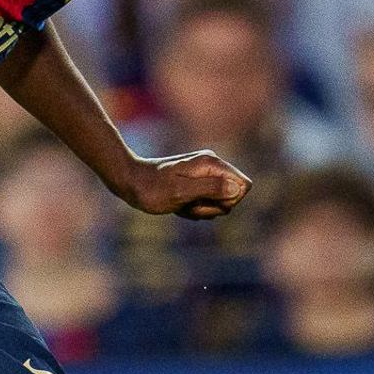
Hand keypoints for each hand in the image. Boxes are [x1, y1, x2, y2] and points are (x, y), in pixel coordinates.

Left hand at [125, 149, 250, 219]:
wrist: (129, 182)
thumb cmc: (152, 189)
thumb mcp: (180, 191)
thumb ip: (209, 188)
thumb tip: (237, 188)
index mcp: (212, 164)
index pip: (244, 185)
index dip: (229, 201)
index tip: (204, 200)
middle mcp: (212, 166)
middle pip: (233, 196)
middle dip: (212, 207)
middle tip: (188, 204)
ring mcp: (205, 175)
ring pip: (219, 202)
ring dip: (201, 210)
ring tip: (180, 203)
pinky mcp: (198, 184)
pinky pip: (207, 203)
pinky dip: (193, 209)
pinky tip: (178, 204)